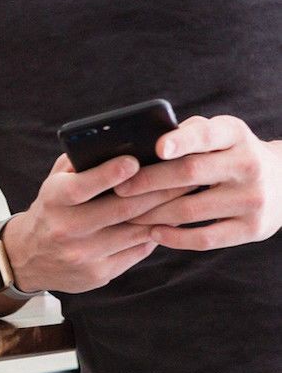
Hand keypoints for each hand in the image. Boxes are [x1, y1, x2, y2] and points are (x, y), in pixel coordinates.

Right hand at [1, 154, 192, 293]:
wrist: (28, 258)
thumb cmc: (52, 209)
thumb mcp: (54, 183)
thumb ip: (81, 163)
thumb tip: (121, 142)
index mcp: (54, 202)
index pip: (83, 187)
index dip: (110, 174)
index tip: (136, 160)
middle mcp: (66, 230)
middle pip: (122, 209)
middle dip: (159, 190)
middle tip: (189, 174)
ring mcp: (83, 255)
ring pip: (136, 231)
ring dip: (165, 212)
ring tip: (188, 195)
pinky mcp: (99, 273)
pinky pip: (137, 250)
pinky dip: (156, 233)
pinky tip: (171, 220)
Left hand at [119, 115, 281, 249]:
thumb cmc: (229, 156)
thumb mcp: (219, 136)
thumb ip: (188, 135)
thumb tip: (141, 145)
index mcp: (236, 136)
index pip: (207, 135)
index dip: (182, 141)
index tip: (157, 148)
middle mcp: (248, 165)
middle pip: (189, 174)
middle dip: (149, 182)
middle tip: (119, 189)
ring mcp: (252, 199)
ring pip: (190, 210)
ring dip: (152, 214)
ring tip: (127, 215)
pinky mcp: (252, 229)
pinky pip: (204, 238)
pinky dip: (174, 237)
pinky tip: (154, 232)